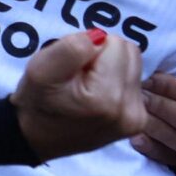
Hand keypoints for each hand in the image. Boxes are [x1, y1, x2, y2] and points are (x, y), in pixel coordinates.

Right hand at [13, 28, 146, 159]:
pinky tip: (97, 96)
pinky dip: (116, 82)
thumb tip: (100, 37)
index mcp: (107, 99)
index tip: (73, 69)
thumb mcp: (40, 70)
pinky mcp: (138, 121)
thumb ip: (71, 48)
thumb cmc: (37, 103)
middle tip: (80, 76)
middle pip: (130, 53)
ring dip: (111, 68)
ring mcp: (136, 119)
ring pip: (134, 65)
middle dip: (104, 56)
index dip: (90, 50)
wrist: (37, 138)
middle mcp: (129, 112)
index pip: (115, 43)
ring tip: (87, 85)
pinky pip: (134, 82)